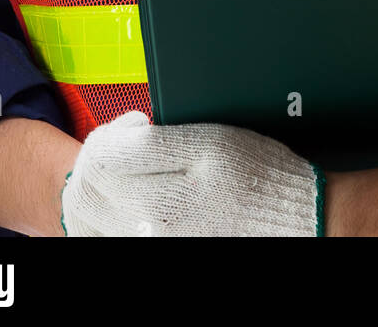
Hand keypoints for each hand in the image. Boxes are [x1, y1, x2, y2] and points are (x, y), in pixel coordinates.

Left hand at [60, 110, 323, 236]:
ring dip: (95, 190)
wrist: (294, 224)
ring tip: (124, 172)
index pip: (97, 160)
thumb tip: (119, 138)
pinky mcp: (156, 255)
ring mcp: (149, 249)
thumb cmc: (258, 178)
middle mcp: (146, 233)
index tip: (137, 122)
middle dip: (96, 158)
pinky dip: (107, 218)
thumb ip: (155, 141)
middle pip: (83, 195)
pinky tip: (129, 199)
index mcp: (159, 198)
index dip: (110, 131)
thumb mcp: (210, 142)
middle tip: (125, 144)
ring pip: (88, 223)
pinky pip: (109, 239)